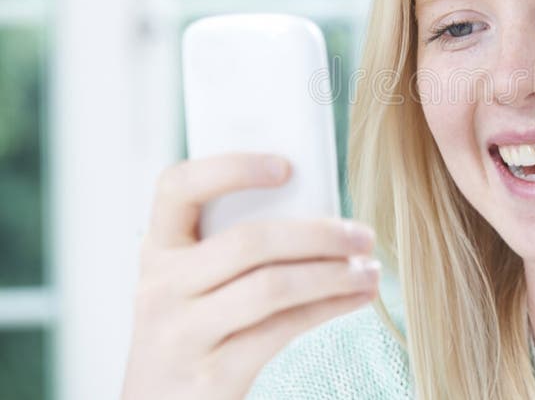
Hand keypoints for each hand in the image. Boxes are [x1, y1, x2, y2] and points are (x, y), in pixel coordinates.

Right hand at [120, 152, 378, 398]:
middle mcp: (161, 287)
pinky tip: (357, 298)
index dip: (231, 168)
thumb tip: (321, 210)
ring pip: (272, 287)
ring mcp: (182, 334)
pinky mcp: (211, 375)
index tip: (287, 166)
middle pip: (249, 242)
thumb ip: (232, 246)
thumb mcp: (193, 283)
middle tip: (363, 235)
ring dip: (334, 274)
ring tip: (369, 269)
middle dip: (319, 234)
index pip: (177, 187)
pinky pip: (282, 329)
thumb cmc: (196, 329)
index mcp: (159, 250)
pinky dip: (330, 308)